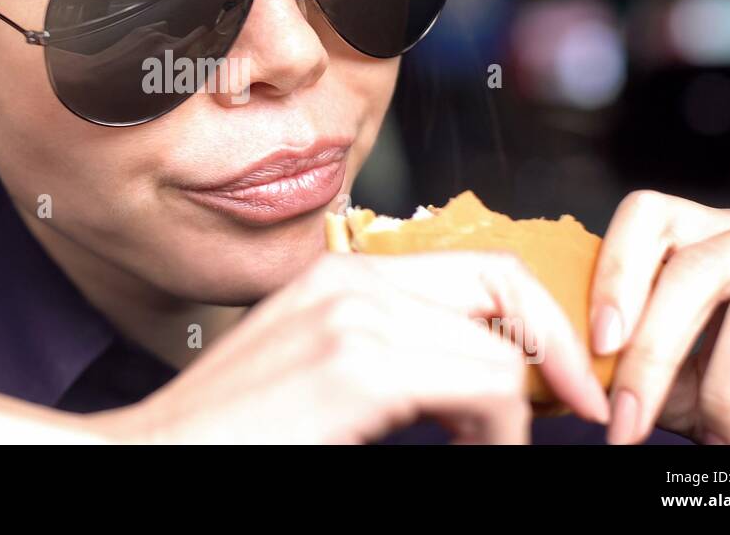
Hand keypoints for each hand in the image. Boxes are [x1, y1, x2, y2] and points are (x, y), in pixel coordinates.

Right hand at [92, 250, 610, 443]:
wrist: (148, 460)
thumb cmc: (232, 433)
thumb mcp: (317, 372)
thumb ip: (388, 353)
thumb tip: (477, 376)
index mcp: (338, 274)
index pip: (474, 269)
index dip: (535, 320)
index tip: (562, 379)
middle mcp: (350, 278)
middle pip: (503, 281)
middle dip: (559, 345)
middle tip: (580, 404)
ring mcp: (353, 314)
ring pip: (501, 349)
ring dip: (517, 414)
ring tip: (489, 452)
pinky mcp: (358, 364)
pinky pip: (485, 386)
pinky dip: (499, 433)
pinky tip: (468, 455)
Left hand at [590, 190, 729, 443]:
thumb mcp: (685, 380)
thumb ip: (633, 361)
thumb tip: (569, 367)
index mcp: (717, 234)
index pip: (648, 214)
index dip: (616, 274)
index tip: (598, 346)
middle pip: (694, 269)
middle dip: (653, 354)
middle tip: (627, 420)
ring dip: (727, 387)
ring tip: (721, 438)